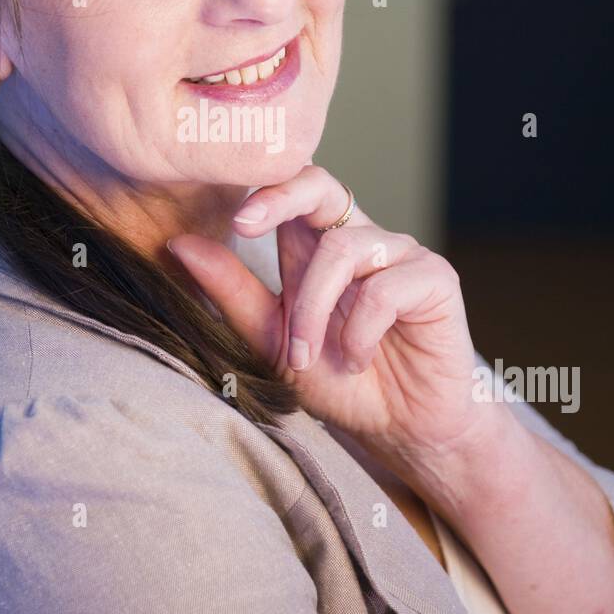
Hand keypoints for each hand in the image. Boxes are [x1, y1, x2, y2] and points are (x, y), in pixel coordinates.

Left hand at [166, 164, 492, 485]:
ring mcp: (401, 254)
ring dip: (313, 309)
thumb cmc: (341, 381)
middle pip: (323, 186)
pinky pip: (384, 288)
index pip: (292, 190)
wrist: (401, 428)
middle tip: (243, 226)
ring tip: (307, 356)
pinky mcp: (436, 278)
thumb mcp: (272, 340)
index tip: (235, 222)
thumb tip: (178, 244)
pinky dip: (359, 331)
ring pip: (343, 249)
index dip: (264, 191)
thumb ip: (231, 291)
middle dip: (281, 199)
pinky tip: (356, 358)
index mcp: (317, 246)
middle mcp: (360, 239)